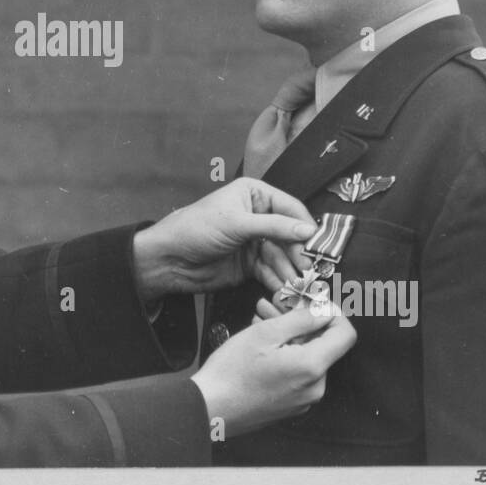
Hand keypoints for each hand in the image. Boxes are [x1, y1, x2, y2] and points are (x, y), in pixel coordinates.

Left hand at [131, 178, 317, 305]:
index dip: (304, 226)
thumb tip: (308, 230)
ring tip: (299, 284)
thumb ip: (274, 227)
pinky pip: (272, 272)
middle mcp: (259, 216)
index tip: (316, 245)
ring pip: (283, 256)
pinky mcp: (250, 265)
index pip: (290, 207)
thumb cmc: (196, 229)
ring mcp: (255, 242)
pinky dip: (279, 281)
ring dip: (291, 271)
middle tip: (309, 270)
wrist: (169, 260)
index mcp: (255, 195)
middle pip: (290, 235)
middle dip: (299, 253)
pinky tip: (285, 290)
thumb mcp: (237, 223)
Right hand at [191, 302, 355, 437]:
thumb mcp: (265, 333)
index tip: (312, 304)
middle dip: (303, 324)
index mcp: (312, 367)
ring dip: (290, 338)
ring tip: (258, 325)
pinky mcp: (292, 406)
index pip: (346, 335)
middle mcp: (315, 387)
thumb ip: (302, 319)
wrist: (210, 409)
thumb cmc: (232, 371)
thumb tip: (326, 309)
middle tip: (272, 309)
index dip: (333, 314)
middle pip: (324, 346)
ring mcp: (304, 400)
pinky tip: (259, 350)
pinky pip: (298, 375)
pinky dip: (285, 357)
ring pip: (308, 358)